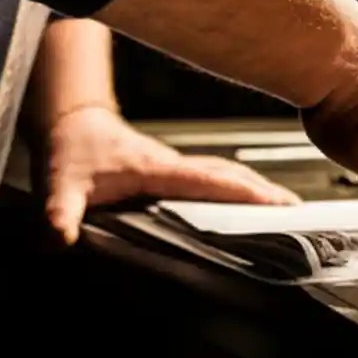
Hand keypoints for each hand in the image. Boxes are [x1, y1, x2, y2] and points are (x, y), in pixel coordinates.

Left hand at [37, 106, 299, 243]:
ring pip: (227, 173)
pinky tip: (251, 197)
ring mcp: (178, 165)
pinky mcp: (176, 169)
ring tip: (287, 207)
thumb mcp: (60, 182)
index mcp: (157, 168)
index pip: (208, 179)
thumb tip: (60, 237)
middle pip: (230, 174)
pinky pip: (217, 176)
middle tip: (297, 211)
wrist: (73, 120)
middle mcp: (174, 164)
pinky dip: (241, 185)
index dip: (242, 190)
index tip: (273, 201)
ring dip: (257, 187)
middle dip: (264, 191)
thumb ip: (60, 211)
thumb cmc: (70, 150)